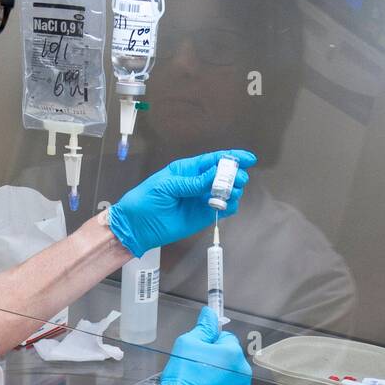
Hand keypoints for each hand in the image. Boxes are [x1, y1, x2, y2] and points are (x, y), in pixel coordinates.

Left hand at [108, 149, 256, 258]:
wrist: (136, 227)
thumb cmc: (145, 201)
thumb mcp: (166, 186)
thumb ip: (191, 182)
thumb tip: (214, 174)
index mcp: (188, 170)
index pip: (213, 160)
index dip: (232, 157)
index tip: (247, 158)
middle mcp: (198, 183)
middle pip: (224, 175)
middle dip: (234, 175)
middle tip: (237, 180)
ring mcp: (202, 200)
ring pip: (226, 192)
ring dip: (233, 191)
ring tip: (229, 193)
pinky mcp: (203, 216)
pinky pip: (223, 209)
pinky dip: (229, 206)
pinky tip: (226, 205)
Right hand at [155, 307, 251, 384]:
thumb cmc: (182, 378)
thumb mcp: (187, 343)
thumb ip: (203, 327)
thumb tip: (209, 313)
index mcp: (232, 352)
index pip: (226, 337)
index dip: (211, 343)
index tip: (200, 352)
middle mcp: (242, 370)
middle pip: (231, 355)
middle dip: (218, 358)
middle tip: (199, 368)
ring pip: (232, 371)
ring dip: (222, 373)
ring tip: (203, 380)